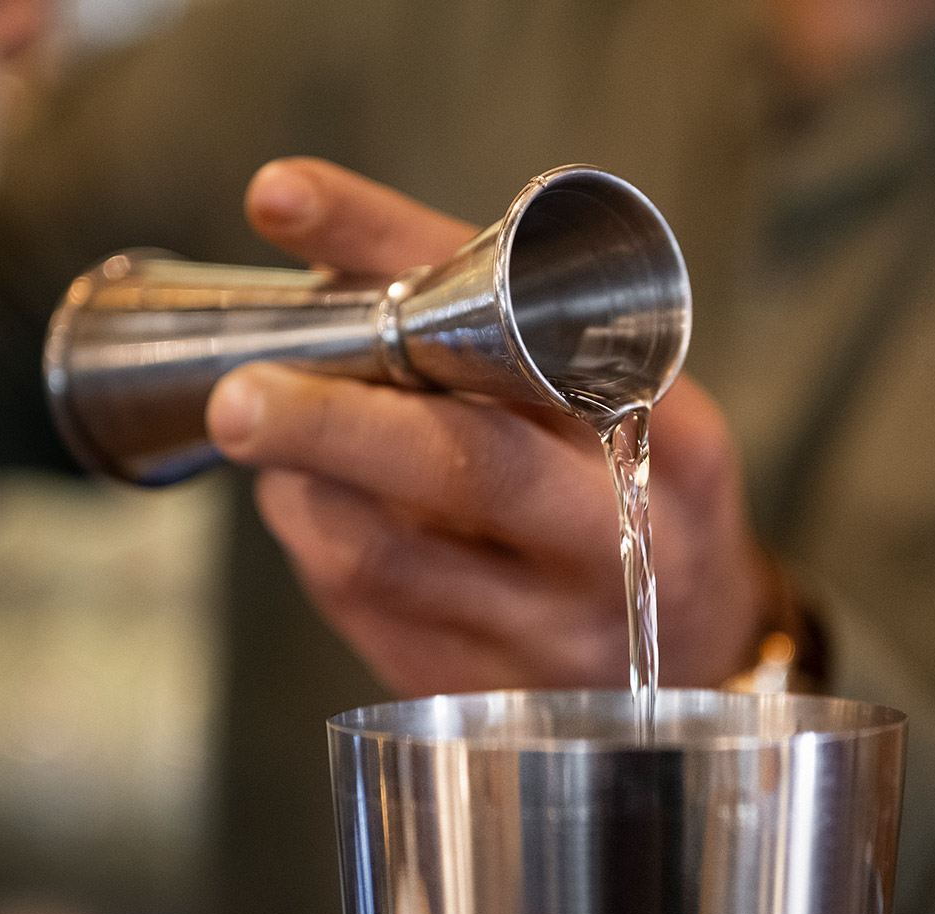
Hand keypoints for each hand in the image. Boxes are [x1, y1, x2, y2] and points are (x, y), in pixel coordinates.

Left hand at [206, 158, 771, 695]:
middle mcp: (619, 533)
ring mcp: (550, 629)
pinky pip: (362, 607)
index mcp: (665, 429)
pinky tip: (321, 500)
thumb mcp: (607, 395)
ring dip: (304, 480)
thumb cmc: (626, 487)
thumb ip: (496, 329)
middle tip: (240, 396)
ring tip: (273, 426)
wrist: (694, 654)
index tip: (286, 198)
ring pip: (386, 555)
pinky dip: (316, 535)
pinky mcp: (481, 694)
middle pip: (471, 470)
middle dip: (336, 423)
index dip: (395, 251)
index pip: (527, 318)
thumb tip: (326, 266)